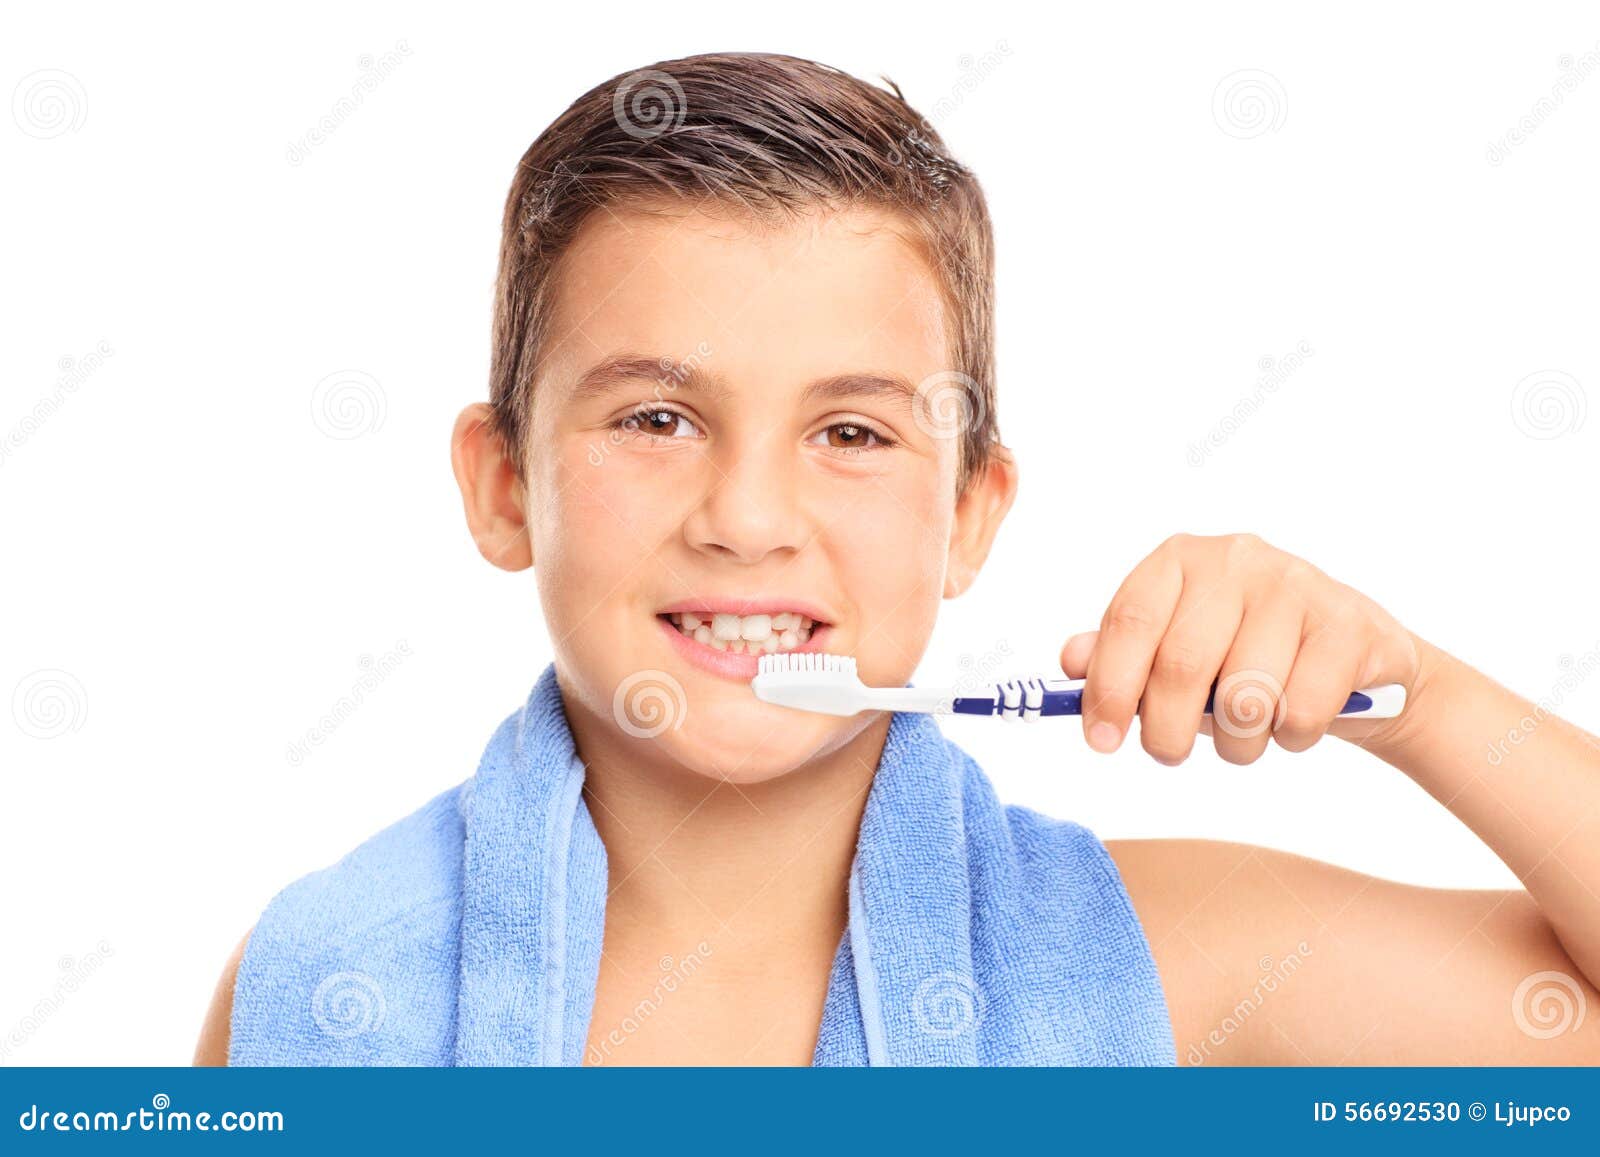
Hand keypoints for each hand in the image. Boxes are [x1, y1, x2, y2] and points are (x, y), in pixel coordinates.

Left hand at [1060, 533, 1423, 763]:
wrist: (1352, 658)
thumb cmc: (1245, 653)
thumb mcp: (1174, 649)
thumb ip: (1119, 655)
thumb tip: (1071, 662)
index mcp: (1179, 561)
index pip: (1130, 621)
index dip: (1109, 687)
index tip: (1101, 740)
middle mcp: (1235, 560)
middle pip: (1182, 664)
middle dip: (1167, 731)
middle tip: (1168, 753)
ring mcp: (1296, 586)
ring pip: (1245, 696)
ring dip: (1234, 743)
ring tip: (1240, 737)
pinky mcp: (1347, 626)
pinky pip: (1302, 712)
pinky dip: (1291, 738)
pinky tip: (1293, 720)